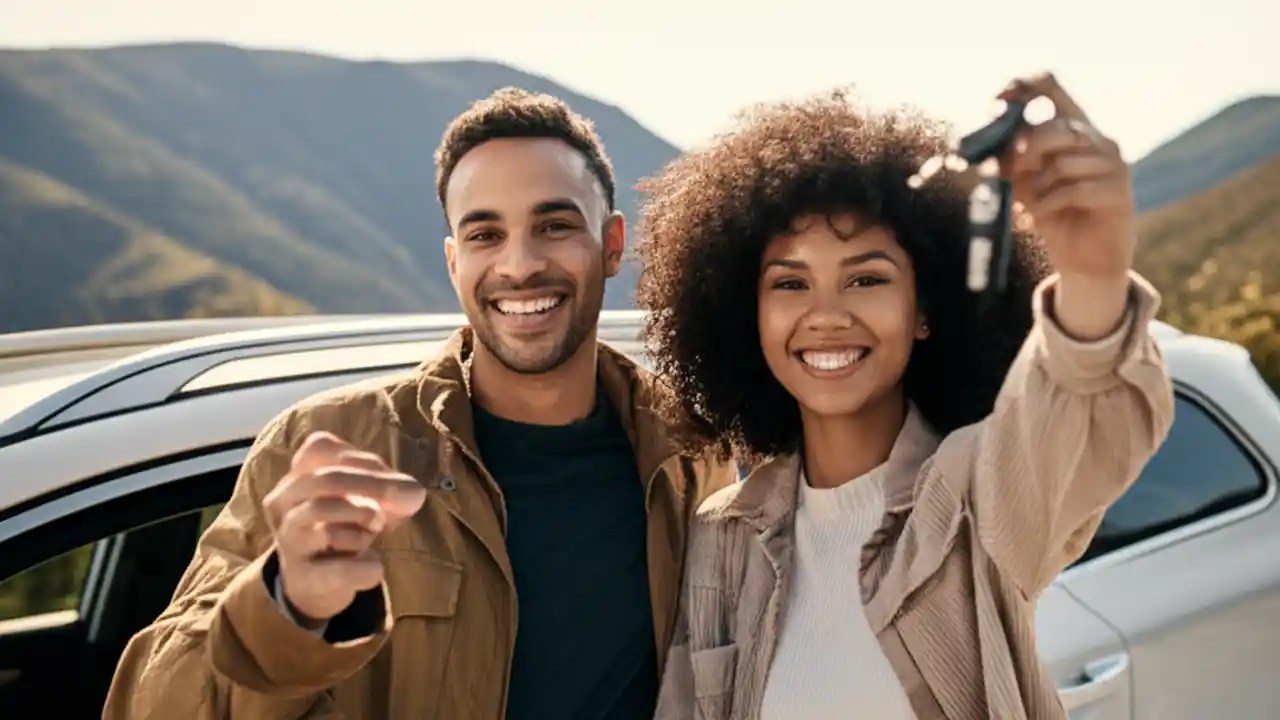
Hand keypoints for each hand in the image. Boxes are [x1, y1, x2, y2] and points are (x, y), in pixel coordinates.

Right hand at [263, 431, 426, 625]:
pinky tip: (375, 566)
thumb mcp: (368, 499)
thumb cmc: (345, 526)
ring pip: (323, 517)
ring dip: (362, 525)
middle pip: (324, 479)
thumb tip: (411, 493)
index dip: (365, 462)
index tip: (394, 482)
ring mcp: (287, 540)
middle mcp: (282, 502)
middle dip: (374, 487)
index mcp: (297, 474)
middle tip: (403, 503)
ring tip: (374, 534)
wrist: (316, 583)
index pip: (321, 448)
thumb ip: (391, 489)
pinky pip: (337, 570)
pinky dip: (365, 567)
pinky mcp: (301, 578)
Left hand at [1000, 72, 1134, 337]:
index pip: (1052, 87)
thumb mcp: (1025, 183)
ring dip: (1036, 190)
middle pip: (1056, 128)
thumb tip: (984, 147)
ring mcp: (1114, 164)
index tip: (996, 99)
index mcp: (1074, 128)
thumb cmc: (1054, 215)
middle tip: (1006, 173)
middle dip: (1024, 152)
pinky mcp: (1119, 192)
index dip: (1023, 86)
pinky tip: (1034, 220)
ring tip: (1028, 208)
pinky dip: (1046, 206)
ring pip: (1062, 163)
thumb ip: (1011, 161)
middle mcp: (1098, 140)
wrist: (1085, 260)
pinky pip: (1072, 190)